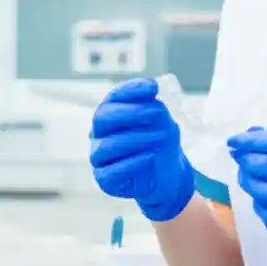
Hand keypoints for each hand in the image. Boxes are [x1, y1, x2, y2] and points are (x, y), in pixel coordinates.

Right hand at [89, 78, 194, 221]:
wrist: (168, 174)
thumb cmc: (159, 142)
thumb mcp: (162, 122)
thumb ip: (154, 108)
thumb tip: (151, 95)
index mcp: (110, 113)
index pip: (114, 96)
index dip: (131, 90)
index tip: (154, 88)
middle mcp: (100, 132)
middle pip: (102, 117)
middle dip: (131, 113)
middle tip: (157, 114)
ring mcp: (99, 156)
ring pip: (107, 146)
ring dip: (136, 139)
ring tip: (159, 138)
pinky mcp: (104, 178)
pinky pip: (112, 171)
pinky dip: (133, 163)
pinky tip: (150, 157)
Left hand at [228, 128, 266, 265]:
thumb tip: (260, 137)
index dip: (251, 141)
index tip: (235, 140)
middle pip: (265, 169)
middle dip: (246, 162)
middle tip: (240, 158)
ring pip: (265, 196)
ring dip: (251, 185)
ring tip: (250, 178)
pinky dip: (264, 210)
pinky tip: (264, 202)